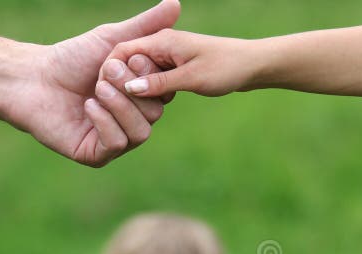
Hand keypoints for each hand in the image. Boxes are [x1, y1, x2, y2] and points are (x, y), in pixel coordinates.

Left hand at [1, 0, 180, 166]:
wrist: (33, 78)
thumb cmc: (70, 58)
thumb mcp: (113, 39)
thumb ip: (145, 26)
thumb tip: (176, 3)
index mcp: (139, 96)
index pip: (164, 92)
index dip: (151, 76)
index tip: (130, 58)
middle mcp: (131, 120)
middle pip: (155, 113)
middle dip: (131, 89)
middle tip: (105, 71)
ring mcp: (115, 139)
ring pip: (141, 132)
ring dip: (119, 106)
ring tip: (96, 88)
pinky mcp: (97, 154)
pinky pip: (118, 143)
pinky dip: (105, 122)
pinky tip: (88, 106)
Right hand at [104, 29, 258, 97]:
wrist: (252, 64)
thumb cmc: (226, 67)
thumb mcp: (192, 78)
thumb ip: (160, 83)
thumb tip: (130, 88)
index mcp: (161, 40)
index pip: (121, 52)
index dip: (112, 73)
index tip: (110, 95)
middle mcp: (160, 45)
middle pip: (127, 63)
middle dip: (123, 83)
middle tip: (128, 105)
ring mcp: (167, 55)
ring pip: (140, 73)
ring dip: (139, 89)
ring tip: (142, 106)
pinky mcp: (174, 66)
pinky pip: (153, 78)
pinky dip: (152, 90)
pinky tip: (159, 103)